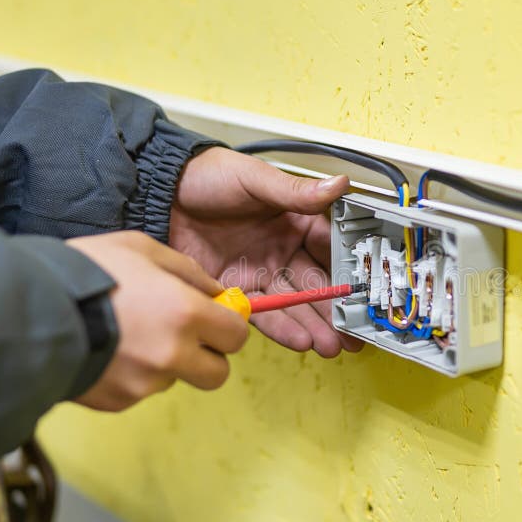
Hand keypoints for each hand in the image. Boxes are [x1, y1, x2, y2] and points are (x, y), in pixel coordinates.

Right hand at [67, 231, 246, 410]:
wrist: (30, 312)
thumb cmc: (88, 273)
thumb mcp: (142, 250)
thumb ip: (188, 272)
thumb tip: (217, 291)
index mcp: (186, 315)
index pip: (236, 337)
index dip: (230, 328)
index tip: (218, 320)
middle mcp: (173, 355)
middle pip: (217, 374)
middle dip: (208, 357)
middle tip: (187, 338)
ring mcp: (146, 383)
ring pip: (175, 380)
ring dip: (165, 364)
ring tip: (130, 336)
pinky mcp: (119, 401)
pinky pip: (141, 391)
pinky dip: (132, 375)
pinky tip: (109, 350)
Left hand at [170, 146, 362, 357]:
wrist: (158, 193)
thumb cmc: (207, 175)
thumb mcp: (254, 179)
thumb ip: (295, 192)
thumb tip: (339, 184)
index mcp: (294, 221)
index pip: (329, 249)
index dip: (348, 271)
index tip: (363, 292)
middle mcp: (282, 250)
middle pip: (316, 284)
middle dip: (335, 310)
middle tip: (353, 333)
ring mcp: (260, 272)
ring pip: (294, 304)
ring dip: (314, 325)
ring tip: (332, 346)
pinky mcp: (235, 290)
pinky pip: (262, 313)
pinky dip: (282, 328)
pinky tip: (301, 341)